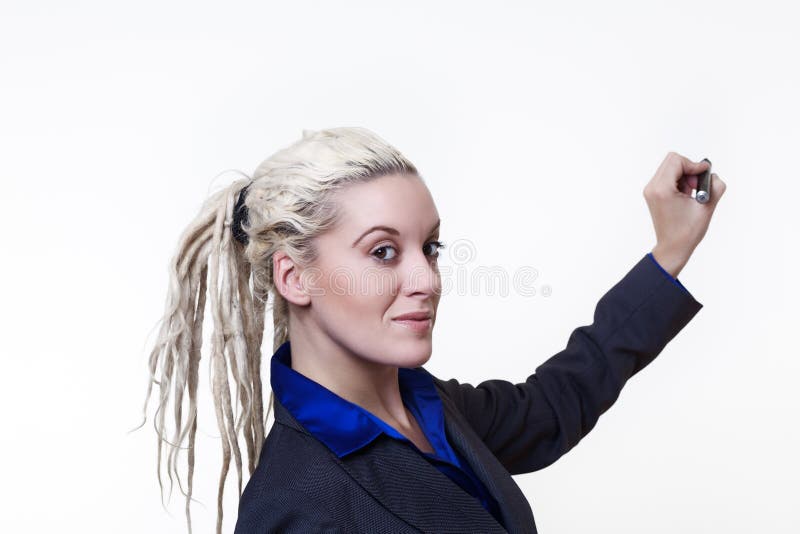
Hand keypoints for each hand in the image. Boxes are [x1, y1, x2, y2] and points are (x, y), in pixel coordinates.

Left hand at [643, 152, 726, 277]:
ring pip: (670, 168)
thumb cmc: (687, 232)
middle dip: (689, 170)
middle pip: (672, 161)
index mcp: (661, 189)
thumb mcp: (707, 207)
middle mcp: (652, 187)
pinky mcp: (653, 194)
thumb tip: (712, 175)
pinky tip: (685, 196)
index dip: (694, 165)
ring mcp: (650, 191)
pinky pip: (667, 177)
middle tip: (696, 187)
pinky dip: (679, 182)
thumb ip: (716, 186)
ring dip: (685, 176)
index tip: (704, 176)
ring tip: (691, 194)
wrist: (673, 248)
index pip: (677, 161)